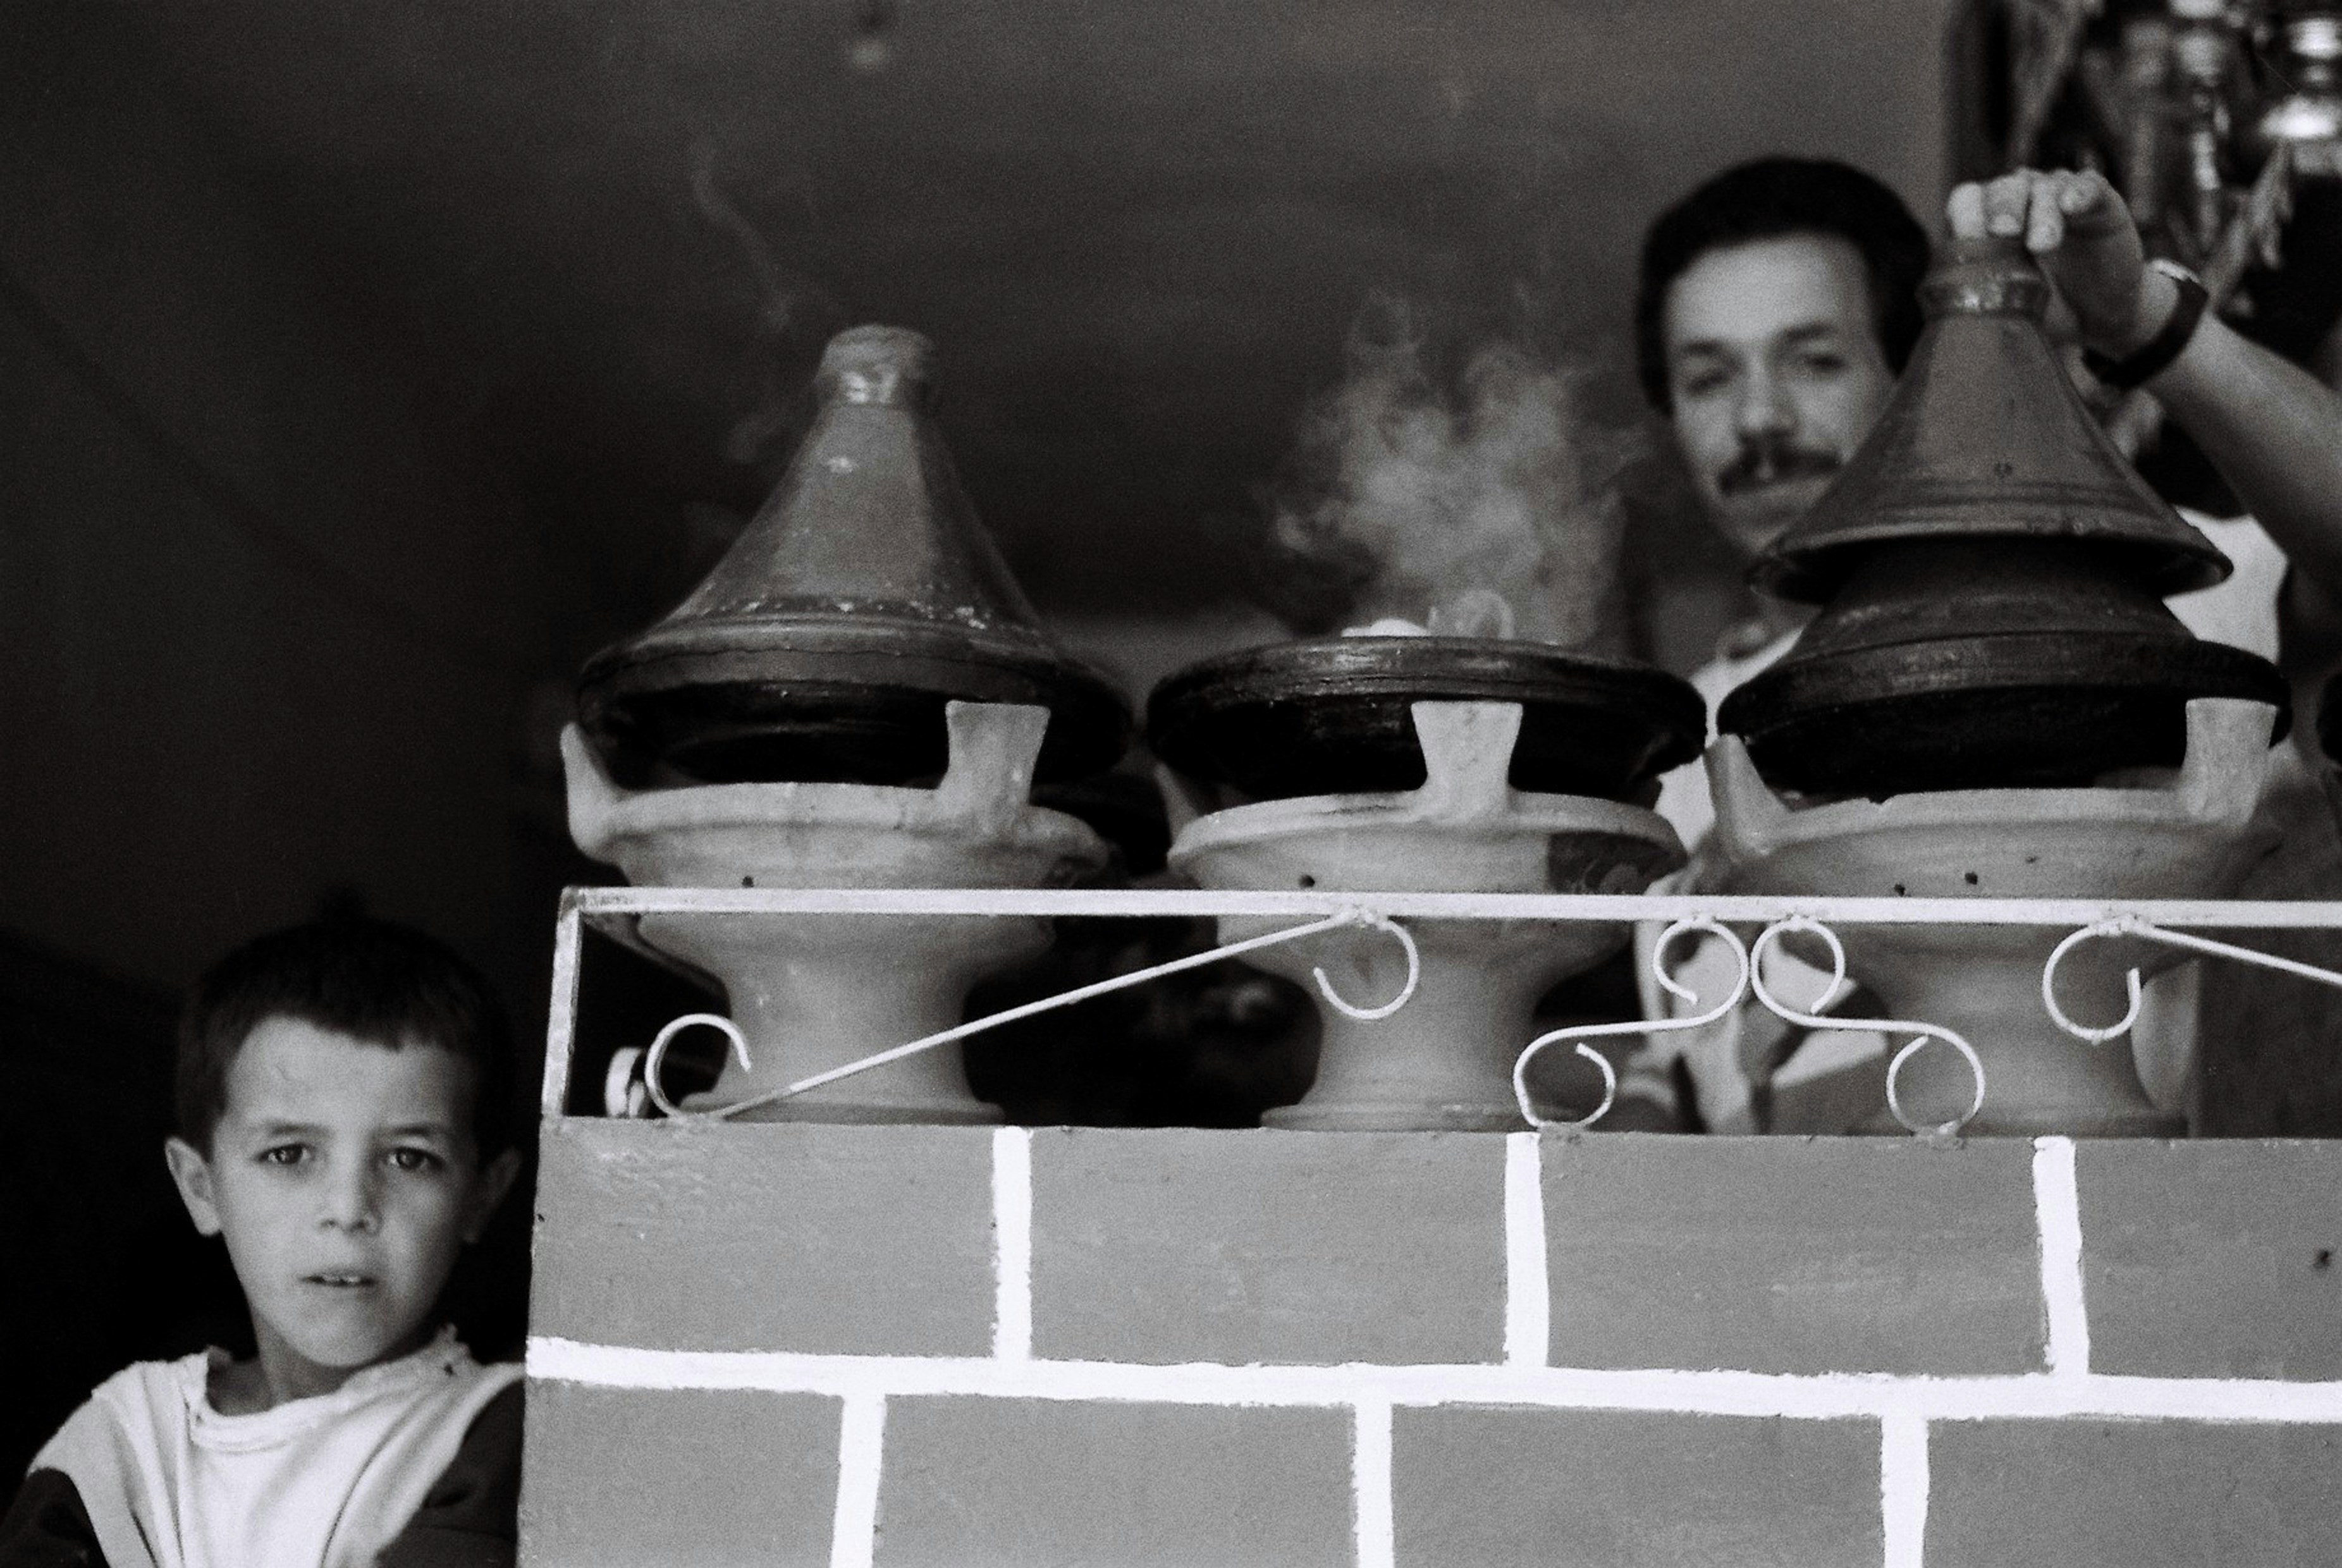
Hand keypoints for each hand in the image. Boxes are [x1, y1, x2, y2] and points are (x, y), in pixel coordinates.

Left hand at [1945, 168, 2176, 358]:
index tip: (1968, 237)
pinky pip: (2089, 186)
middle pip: (2004, 189)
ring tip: (2043, 244)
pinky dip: (2079, 192)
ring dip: (2041, 213)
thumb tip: (1953, 302)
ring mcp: (2062, 199)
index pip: (1969, 200)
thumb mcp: (2008, 309)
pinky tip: (2072, 207)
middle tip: (2004, 232)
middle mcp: (2024, 203)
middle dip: (2002, 208)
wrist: (2100, 320)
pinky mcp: (2101, 203)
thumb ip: (1984, 294)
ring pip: (2044, 187)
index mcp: (1991, 224)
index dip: (1967, 213)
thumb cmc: (2045, 312)